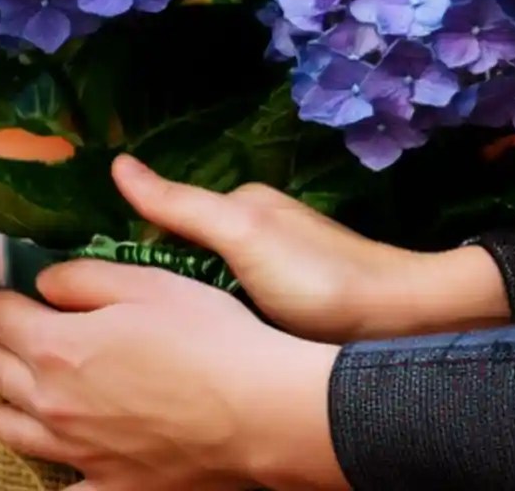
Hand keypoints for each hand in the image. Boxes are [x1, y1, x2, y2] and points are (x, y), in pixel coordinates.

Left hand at [0, 261, 346, 490]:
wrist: (261, 413)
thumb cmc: (209, 337)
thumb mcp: (146, 282)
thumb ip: (80, 278)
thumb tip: (43, 285)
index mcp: (55, 345)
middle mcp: (51, 401)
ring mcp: (77, 450)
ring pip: (8, 427)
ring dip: (4, 401)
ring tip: (13, 390)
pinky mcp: (109, 486)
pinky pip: (59, 488)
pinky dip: (49, 470)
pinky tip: (55, 457)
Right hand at [112, 155, 510, 341]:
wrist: (402, 325)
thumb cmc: (318, 279)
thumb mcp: (240, 234)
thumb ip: (180, 205)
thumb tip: (117, 164)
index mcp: (239, 204)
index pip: (164, 222)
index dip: (137, 256)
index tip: (112, 295)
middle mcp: (253, 232)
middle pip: (184, 258)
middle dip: (162, 287)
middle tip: (136, 327)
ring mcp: (271, 272)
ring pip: (207, 289)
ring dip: (191, 310)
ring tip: (165, 343)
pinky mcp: (287, 309)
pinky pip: (232, 312)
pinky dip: (219, 328)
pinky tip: (210, 351)